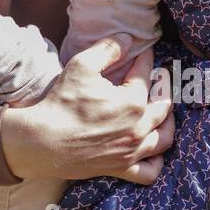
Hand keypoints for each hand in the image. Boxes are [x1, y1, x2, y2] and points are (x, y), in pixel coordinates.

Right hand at [0, 34, 173, 184]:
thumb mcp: (81, 67)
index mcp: (132, 101)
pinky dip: (157, 162)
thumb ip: (107, 49)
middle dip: (163, 89)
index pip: (146, 75)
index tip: (144, 52)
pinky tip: (152, 151)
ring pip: (164, 139)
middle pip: (163, 107)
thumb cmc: (60, 103)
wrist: (42, 142)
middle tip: (158, 79)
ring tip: (163, 114)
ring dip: (168, 124)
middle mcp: (138, 127)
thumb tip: (127, 38)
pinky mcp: (121, 168)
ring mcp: (131, 151)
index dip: (145, 60)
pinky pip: (150, 171)